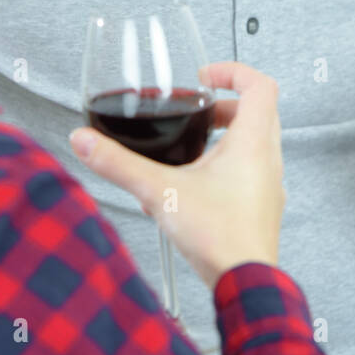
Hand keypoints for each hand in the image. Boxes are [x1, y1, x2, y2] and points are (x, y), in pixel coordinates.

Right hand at [69, 61, 285, 288]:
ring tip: (191, 148)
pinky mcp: (262, 208)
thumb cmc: (219, 237)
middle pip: (258, 112)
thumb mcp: (159, 192)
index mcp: (253, 143)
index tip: (206, 77)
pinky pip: (251, 173)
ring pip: (256, 144)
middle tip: (198, 111)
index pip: (260, 85)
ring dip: (227, 137)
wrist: (245, 283)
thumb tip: (85, 141)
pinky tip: (195, 186)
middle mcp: (268, 160)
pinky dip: (228, 167)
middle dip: (225, 105)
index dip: (234, 71)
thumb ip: (118, 164)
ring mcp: (269, 185)